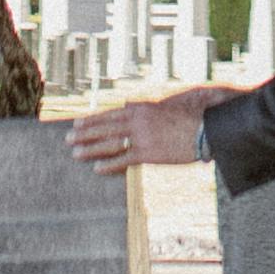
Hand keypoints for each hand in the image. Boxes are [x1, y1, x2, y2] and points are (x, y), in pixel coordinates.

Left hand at [65, 85, 213, 169]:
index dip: (93, 120)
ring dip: (91, 149)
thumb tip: (128, 105)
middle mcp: (138, 121)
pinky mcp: (149, 153)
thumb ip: (145, 106)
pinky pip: (124, 160)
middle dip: (85, 134)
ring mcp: (142, 137)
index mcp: (142, 108)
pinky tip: (97, 169)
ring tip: (75, 153)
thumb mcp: (165, 104)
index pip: (111, 115)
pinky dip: (109, 165)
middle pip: (105, 128)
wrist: (206, 127)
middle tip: (68, 139)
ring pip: (110, 143)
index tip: (78, 123)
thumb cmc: (191, 115)